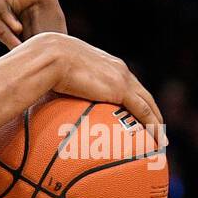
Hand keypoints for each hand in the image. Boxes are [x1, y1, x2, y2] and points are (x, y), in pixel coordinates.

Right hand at [30, 32, 164, 131]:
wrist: (50, 57)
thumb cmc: (43, 66)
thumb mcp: (54, 77)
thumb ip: (55, 90)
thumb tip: (37, 107)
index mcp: (104, 65)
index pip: (125, 83)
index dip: (134, 98)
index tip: (136, 112)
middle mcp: (119, 69)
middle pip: (142, 93)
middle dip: (151, 110)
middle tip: (156, 127)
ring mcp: (122, 79)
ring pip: (148, 103)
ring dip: (157, 121)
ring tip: (160, 139)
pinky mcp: (121, 90)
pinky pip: (143, 111)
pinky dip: (153, 125)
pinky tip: (156, 140)